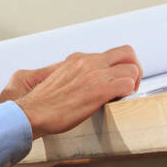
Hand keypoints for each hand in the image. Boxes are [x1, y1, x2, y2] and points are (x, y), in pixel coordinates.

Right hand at [0, 46, 142, 139]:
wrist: (31, 113)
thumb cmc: (42, 104)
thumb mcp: (58, 80)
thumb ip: (74, 76)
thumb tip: (83, 83)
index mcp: (78, 59)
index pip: (111, 53)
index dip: (120, 66)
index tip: (118, 80)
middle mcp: (88, 62)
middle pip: (127, 52)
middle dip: (135, 68)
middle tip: (131, 85)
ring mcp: (95, 75)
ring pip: (132, 68)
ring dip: (133, 83)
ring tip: (124, 96)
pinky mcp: (99, 90)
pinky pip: (128, 84)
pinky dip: (128, 93)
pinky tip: (119, 101)